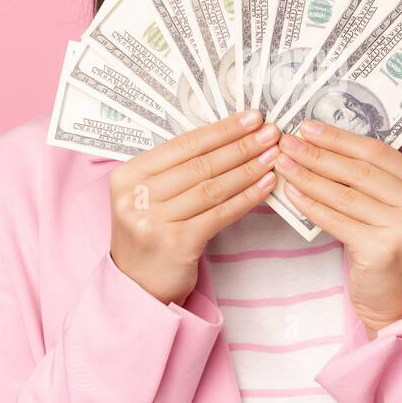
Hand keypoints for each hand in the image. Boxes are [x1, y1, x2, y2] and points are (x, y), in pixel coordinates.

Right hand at [109, 108, 279, 305]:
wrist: (138, 285)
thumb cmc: (151, 233)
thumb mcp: (150, 196)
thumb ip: (176, 169)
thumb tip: (228, 137)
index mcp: (128, 175)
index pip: (182, 144)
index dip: (220, 130)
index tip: (251, 117)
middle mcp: (137, 196)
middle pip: (200, 164)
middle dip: (241, 145)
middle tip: (271, 132)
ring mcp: (155, 221)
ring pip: (212, 187)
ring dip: (248, 169)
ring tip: (273, 155)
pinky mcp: (177, 243)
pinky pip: (220, 214)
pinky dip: (246, 198)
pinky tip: (265, 186)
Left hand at [272, 119, 401, 339]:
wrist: (397, 304)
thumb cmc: (388, 251)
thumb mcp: (393, 210)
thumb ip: (373, 180)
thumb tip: (322, 142)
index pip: (380, 153)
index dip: (342, 138)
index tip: (310, 126)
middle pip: (362, 171)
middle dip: (320, 153)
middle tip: (288, 141)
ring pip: (346, 194)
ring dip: (309, 176)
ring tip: (283, 163)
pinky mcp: (383, 250)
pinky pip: (338, 220)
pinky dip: (311, 204)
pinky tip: (292, 192)